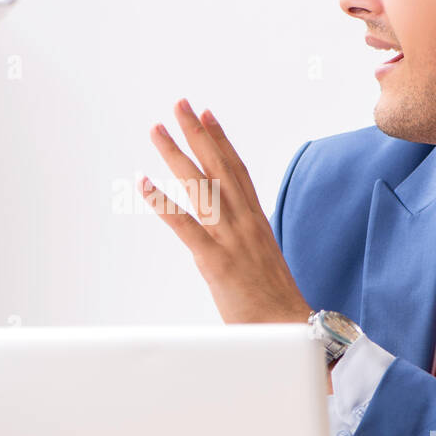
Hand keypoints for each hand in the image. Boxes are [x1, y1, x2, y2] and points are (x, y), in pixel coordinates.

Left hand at [142, 99, 313, 324]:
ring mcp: (231, 239)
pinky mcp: (216, 261)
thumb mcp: (263, 264)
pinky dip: (162, 202)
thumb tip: (235, 241)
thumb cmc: (276, 305)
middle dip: (198, 133)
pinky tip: (143, 182)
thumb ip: (248, 245)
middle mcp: (245, 222)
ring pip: (200, 186)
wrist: (292, 331)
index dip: (221, 141)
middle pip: (219, 166)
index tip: (208, 115)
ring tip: (156, 129)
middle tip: (179, 104)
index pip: (238, 171)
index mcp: (257, 222)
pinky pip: (185, 226)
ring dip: (175, 154)